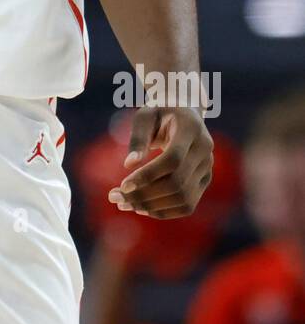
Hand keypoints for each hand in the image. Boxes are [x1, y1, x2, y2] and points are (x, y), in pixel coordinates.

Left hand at [108, 104, 213, 218]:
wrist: (183, 113)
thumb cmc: (159, 112)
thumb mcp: (145, 116)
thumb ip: (138, 138)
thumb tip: (129, 164)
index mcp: (191, 129)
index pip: (172, 159)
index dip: (148, 175)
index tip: (122, 185)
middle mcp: (204, 150)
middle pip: (177, 183)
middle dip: (145, 195)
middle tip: (116, 198)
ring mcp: (207, 167)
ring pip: (183, 198)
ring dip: (152, 207)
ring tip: (124, 204)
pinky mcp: (204, 181)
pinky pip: (187, 204)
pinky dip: (165, 211)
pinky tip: (142, 208)